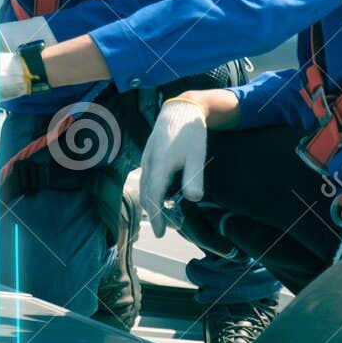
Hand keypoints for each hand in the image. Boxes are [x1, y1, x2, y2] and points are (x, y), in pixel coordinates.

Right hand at [138, 96, 208, 237]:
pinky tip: (163, 196)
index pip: (153, 196)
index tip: (161, 233)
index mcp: (160, 164)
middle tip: (165, 229)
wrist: (180, 109)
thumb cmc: (190, 133)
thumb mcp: (197, 154)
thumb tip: (193, 199)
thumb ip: (194, 176)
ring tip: (164, 215)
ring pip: (144, 187)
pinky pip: (146, 178)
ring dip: (152, 203)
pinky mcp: (149, 156)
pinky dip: (151, 191)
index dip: (156, 216)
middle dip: (154, 213)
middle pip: (146, 194)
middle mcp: (149, 163)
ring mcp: (146, 159)